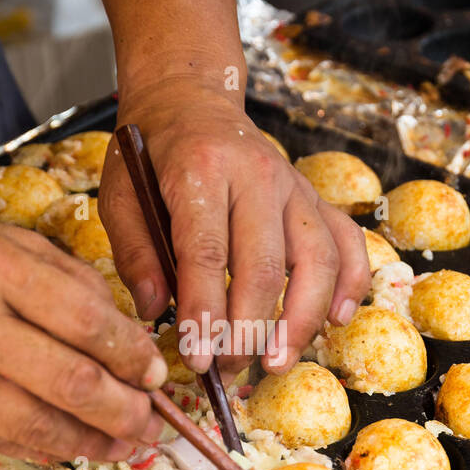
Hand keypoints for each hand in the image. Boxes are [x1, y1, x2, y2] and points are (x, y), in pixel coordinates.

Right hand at [0, 205, 166, 461]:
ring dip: (91, 442)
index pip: (85, 321)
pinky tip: (72, 446)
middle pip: (68, 382)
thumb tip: (131, 345)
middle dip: (124, 410)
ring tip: (123, 445)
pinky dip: (43, 448)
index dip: (132, 356)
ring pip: (36, 425)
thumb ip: (72, 283)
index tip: (157, 375)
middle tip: (152, 423)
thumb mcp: (8, 241)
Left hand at [99, 77, 370, 373]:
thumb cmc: (151, 153)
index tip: (197, 357)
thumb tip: (156, 312)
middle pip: (266, 266)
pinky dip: (350, 284)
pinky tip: (336, 321)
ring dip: (302, 320)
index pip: (207, 254)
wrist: (190, 99)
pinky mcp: (314, 198)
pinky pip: (347, 242)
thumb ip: (135, 253)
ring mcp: (293, 187)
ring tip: (277, 361)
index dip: (205, 313)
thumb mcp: (120, 194)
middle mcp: (257, 175)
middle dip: (249, 330)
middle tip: (228, 370)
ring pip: (318, 260)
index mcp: (201, 171)